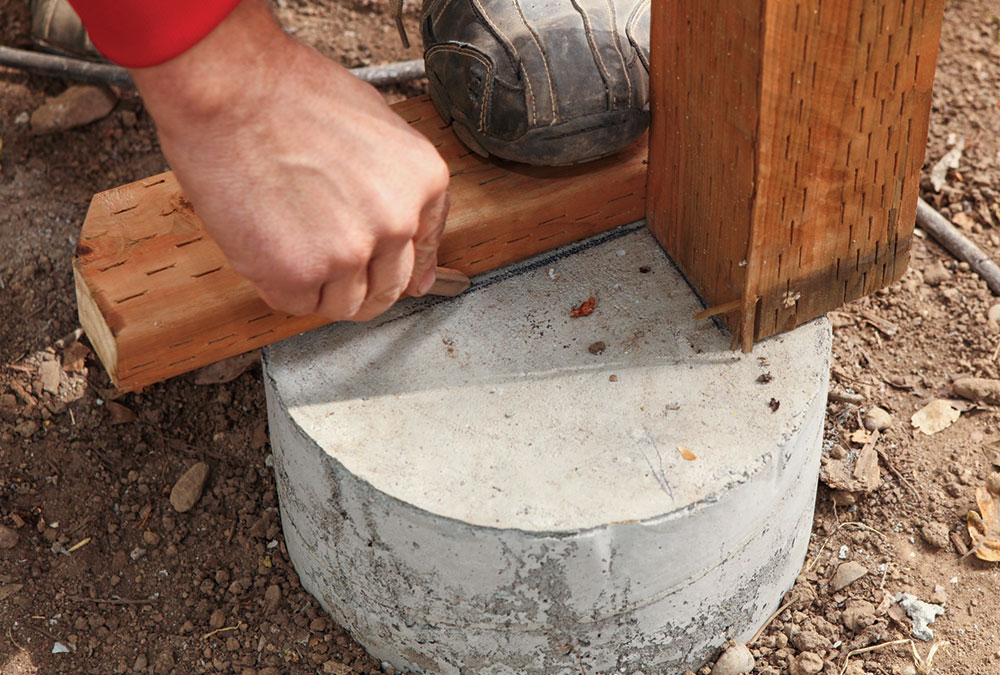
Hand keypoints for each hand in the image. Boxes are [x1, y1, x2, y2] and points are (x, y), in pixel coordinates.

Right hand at [129, 0, 449, 320]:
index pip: (425, 250)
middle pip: (388, 288)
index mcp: (423, 183)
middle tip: (324, 255)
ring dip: (320, 287)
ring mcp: (349, 253)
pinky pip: (298, 305)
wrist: (228, 88)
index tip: (381, 269)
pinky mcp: (298, 275)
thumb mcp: (375, 124)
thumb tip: (420, 253)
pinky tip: (267, 244)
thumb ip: (401, 188)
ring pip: (345, 304)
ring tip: (290, 242)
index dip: (395, 261)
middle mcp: (396, 223)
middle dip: (358, 279)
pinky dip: (280, 286)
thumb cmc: (288, 93)